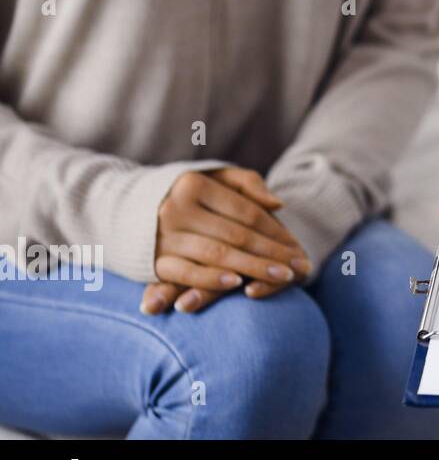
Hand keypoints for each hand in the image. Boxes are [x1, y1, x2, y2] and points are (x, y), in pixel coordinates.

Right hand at [140, 167, 309, 314]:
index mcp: (195, 186)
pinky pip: (185, 272)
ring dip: (251, 267)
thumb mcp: (212, 177)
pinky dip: (210, 278)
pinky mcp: (151, 260)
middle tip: (298, 267)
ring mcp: (162, 235)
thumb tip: (278, 206)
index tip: (297, 246)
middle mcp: (177, 209)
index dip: (275, 231)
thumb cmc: (181, 192)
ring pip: (216, 254)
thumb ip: (247, 184)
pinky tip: (235, 283)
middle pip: (236, 235)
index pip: (246, 212)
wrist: (119, 207)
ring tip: (279, 276)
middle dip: (271, 253)